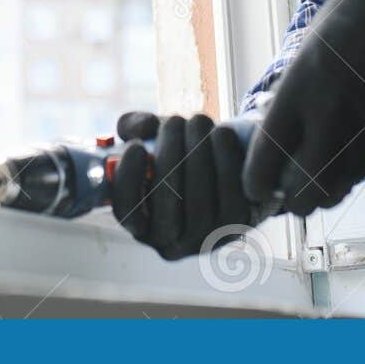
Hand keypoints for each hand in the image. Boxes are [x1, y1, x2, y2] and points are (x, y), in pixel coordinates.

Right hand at [110, 111, 251, 259]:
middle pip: (166, 203)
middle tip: (174, 120)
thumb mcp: (151, 138)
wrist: (231, 170)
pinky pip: (231, 195)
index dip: (128, 181)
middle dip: (169, 153)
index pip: (126, 212)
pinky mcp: (237, 226)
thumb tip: (144, 127)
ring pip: (199, 200)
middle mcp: (170, 243)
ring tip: (197, 120)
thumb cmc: (179, 153)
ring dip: (198, 151)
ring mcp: (205, 239)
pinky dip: (225, 159)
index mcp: (142, 225)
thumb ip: (135, 126)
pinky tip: (221, 133)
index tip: (136, 146)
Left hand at [242, 0, 364, 216]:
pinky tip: (340, 164)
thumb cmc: (343, 23)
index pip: (266, 159)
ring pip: (339, 190)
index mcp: (297, 93)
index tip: (255, 185)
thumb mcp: (303, 57)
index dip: (255, 183)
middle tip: (286, 193)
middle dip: (292, 202)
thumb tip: (272, 132)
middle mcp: (328, 118)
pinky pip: (362, 173)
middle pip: (306, 192)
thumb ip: (289, 98)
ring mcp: (362, 130)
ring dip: (323, 194)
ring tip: (313, 182)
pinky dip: (348, 178)